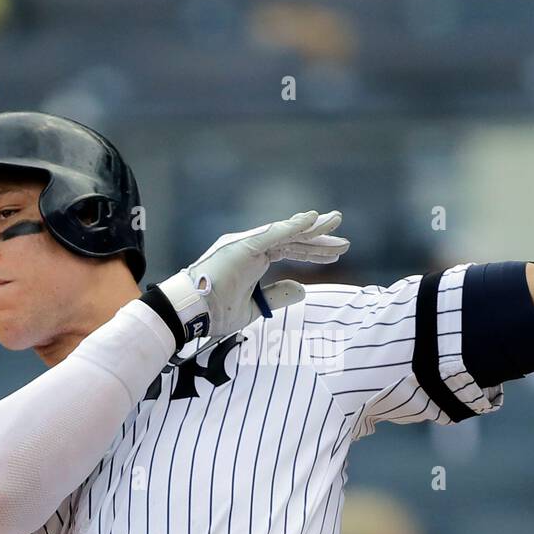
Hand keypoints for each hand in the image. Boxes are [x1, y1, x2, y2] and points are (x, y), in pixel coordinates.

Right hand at [155, 210, 347, 340]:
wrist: (190, 314)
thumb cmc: (214, 312)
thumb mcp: (254, 308)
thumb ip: (277, 296)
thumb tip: (303, 289)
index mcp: (252, 259)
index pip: (289, 250)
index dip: (312, 253)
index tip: (334, 256)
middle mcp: (251, 247)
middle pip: (292, 239)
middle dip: (319, 239)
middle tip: (343, 239)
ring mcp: (246, 244)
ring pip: (287, 233)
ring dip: (313, 229)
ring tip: (336, 222)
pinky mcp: (243, 246)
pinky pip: (274, 234)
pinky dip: (293, 225)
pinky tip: (313, 219)